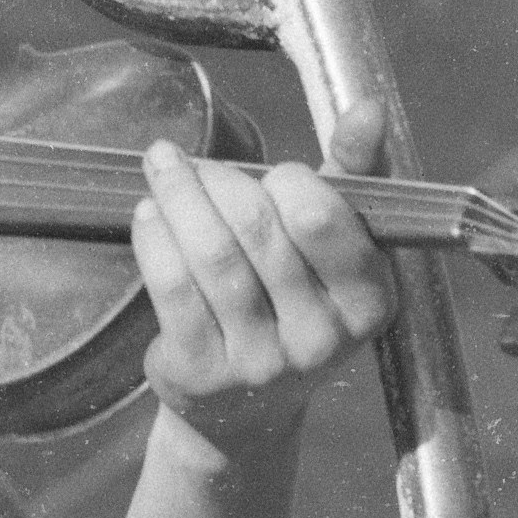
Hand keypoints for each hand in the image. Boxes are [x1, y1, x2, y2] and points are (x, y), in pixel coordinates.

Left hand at [131, 149, 392, 453]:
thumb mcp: (334, 245)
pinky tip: (149, 212)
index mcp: (368, 303)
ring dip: (179, 197)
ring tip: (162, 167)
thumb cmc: (293, 302)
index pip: (324, 219)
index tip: (271, 175)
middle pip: (260, 231)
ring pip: (212, 256)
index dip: (288, 182)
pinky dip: (154, 237)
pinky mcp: (202, 371)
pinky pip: (172, 286)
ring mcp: (259, 362)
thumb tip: (368, 108)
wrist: (246, 410)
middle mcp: (319, 341)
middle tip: (191, 160)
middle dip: (219, 181)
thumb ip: (354, 175)